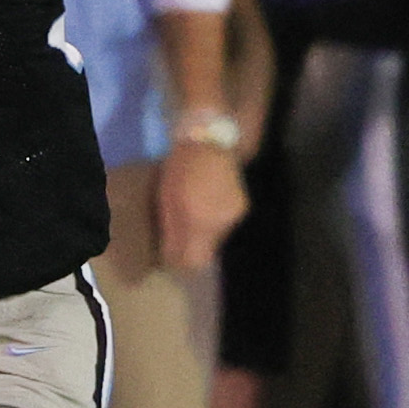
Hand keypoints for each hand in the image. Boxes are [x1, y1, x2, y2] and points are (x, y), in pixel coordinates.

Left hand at [157, 134, 247, 271]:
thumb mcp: (167, 202)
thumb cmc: (180, 170)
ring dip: (201, 238)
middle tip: (174, 242)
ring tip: (187, 222)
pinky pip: (223, 228)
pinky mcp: (241, 208)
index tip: (170, 259)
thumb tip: (170, 259)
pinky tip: (201, 212)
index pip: (195, 261)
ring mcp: (234, 216)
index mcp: (200, 221)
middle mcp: (222, 223)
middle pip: (206, 253)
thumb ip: (172, 233)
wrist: (211, 143)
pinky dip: (210, 226)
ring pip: (215, 241)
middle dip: (190, 252)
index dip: (182, 264)